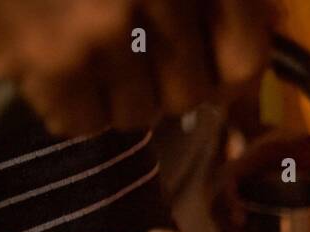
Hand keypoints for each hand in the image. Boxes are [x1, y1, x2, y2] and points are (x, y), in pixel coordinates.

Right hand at [0, 0, 275, 135]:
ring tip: (85, 57)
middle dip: (164, 85)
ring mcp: (104, 30)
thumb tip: (257, 35)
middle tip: (132, 60)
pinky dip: (69, 106)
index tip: (217, 77)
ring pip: (139, 114)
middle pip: (191, 94)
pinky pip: (85, 122)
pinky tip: (51, 68)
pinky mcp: (52, 61)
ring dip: (116, 97)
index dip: (232, 75)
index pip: (244, 57)